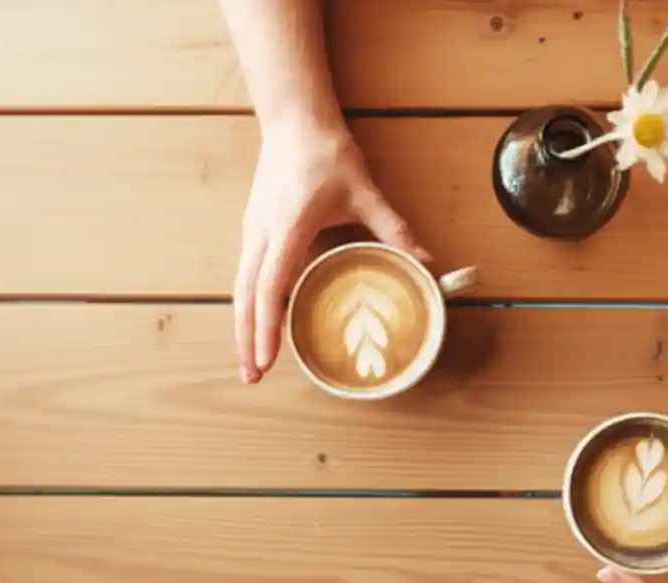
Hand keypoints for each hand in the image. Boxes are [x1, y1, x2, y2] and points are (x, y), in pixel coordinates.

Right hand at [233, 119, 430, 383]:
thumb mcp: (365, 192)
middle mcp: (262, 233)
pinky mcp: (252, 229)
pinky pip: (245, 275)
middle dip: (247, 339)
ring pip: (241, 288)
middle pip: (246, 296)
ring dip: (242, 326)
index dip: (268, 325)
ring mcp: (252, 231)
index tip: (268, 358)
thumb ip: (394, 229)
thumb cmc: (327, 153)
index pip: (272, 285)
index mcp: (288, 227)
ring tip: (250, 362)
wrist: (294, 119)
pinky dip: (246, 305)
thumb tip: (426, 262)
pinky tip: (255, 325)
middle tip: (252, 377)